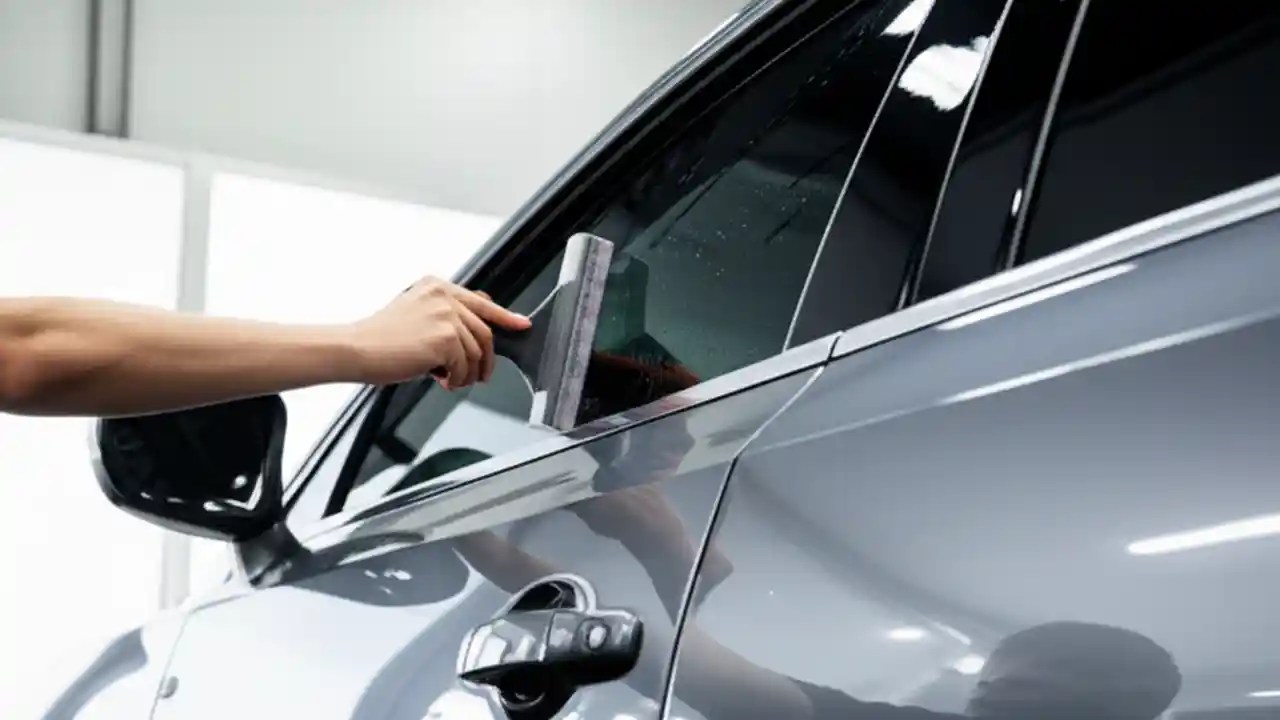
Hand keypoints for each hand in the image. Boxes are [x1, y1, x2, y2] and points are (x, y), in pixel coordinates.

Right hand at [346, 277, 529, 388]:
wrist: (357, 349)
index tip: (522, 324)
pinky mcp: (445, 338)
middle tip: (478, 377)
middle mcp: (444, 296)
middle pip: (484, 332)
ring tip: (450, 380)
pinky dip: (457, 379)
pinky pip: (464, 366)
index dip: (506, 316)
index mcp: (437, 287)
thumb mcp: (416, 316)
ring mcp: (446, 316)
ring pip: (476, 352)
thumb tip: (474, 334)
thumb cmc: (380, 339)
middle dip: (485, 360)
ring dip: (467, 373)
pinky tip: (441, 380)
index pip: (481, 302)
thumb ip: (446, 318)